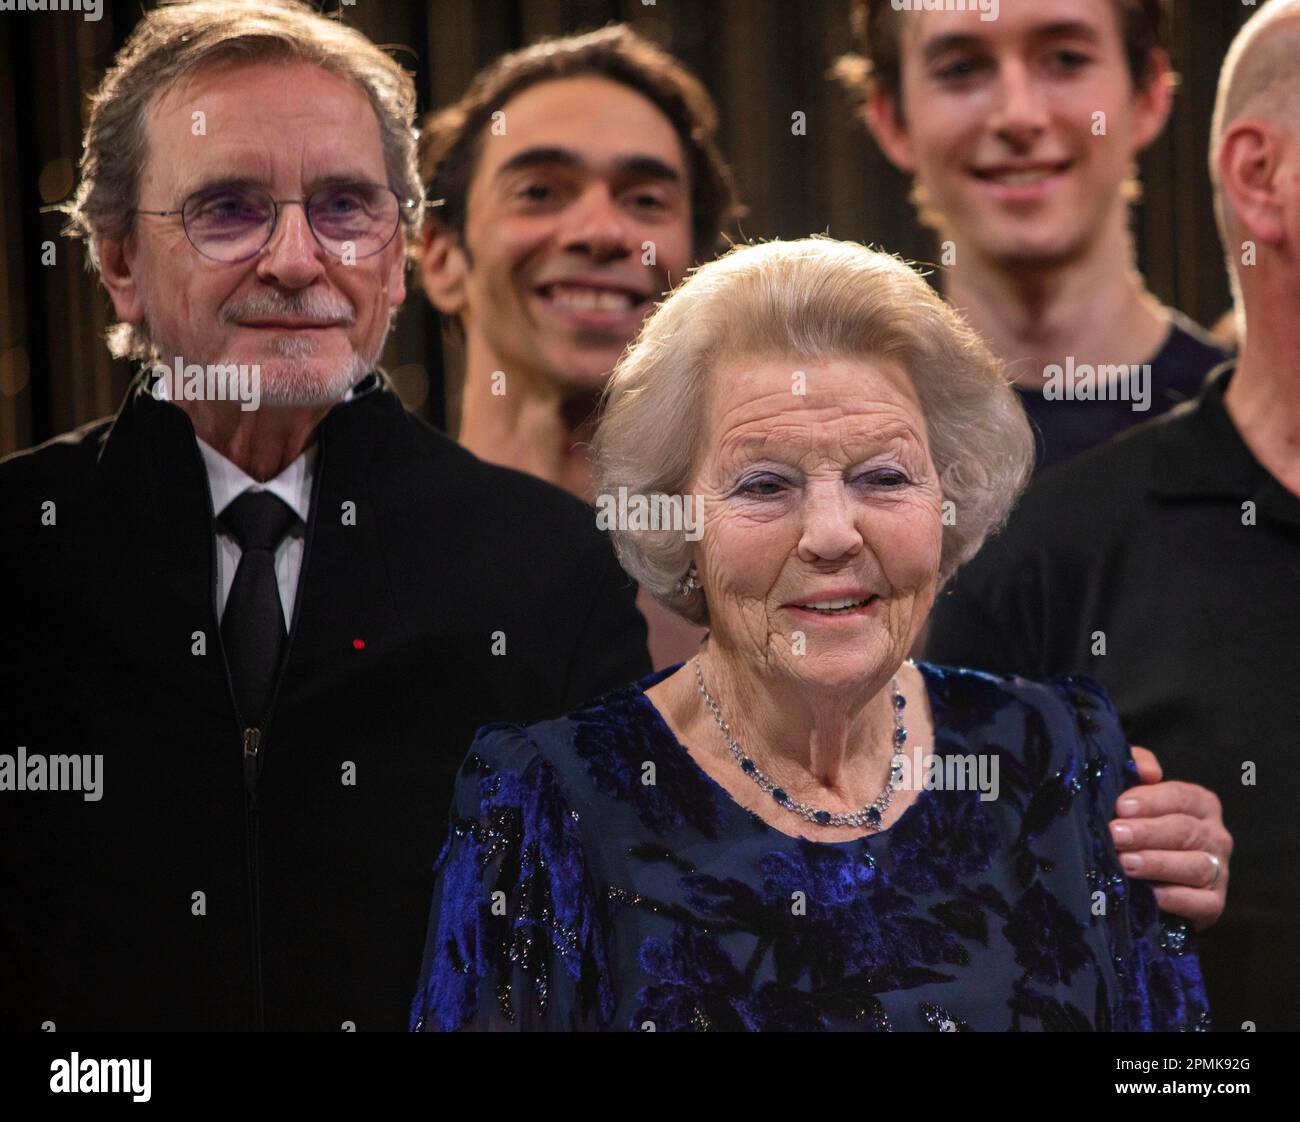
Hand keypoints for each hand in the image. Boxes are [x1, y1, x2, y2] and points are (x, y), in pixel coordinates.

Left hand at [1108, 746, 1231, 931]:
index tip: (1120, 806)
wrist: (1145, 878)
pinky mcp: (1214, 903)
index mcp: (1200, 804)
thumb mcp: (1134, 793)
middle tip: (1115, 835)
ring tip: (1125, 863)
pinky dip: (1174, 898)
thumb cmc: (1136, 825)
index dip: (1151, 801)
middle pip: (1185, 831)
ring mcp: (1219, 871)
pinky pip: (1199, 902)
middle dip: (1146, 833)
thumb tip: (1149, 771)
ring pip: (1195, 866)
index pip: (1180, 797)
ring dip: (1158, 864)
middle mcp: (1215, 836)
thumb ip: (1138, 768)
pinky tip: (1149, 894)